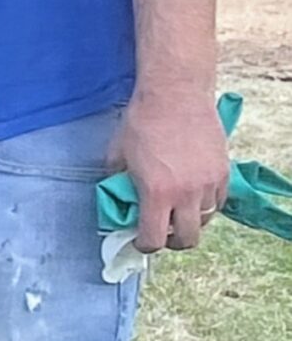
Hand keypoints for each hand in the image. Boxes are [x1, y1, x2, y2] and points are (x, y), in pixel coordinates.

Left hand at [109, 85, 229, 252]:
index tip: (139, 241)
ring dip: (190, 222)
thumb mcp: (117, 155)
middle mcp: (187, 194)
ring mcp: (208, 184)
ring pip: (205, 221)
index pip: (154, 239)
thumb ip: (116, 182)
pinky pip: (218, 202)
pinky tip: (192, 197)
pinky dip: (206, 206)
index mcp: (157, 193)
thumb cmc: (141, 122)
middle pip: (188, 239)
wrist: (175, 95)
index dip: (144, 245)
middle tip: (162, 233)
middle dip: (172, 242)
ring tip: (177, 213)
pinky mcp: (223, 172)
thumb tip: (116, 200)